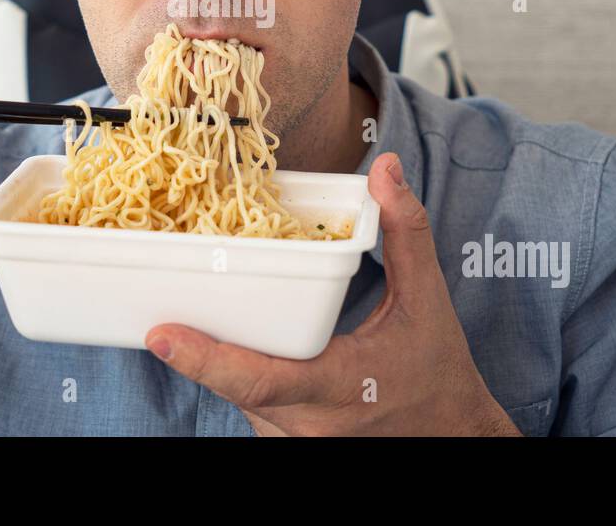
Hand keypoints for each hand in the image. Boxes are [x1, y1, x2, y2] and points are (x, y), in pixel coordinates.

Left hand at [144, 152, 521, 435]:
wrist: (454, 437)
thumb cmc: (439, 372)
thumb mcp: (426, 300)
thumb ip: (404, 233)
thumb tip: (385, 170)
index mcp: (340, 386)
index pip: (259, 380)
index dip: (205, 359)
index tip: (161, 334)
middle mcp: (309, 425)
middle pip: (235, 386)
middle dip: (204, 346)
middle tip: (170, 311)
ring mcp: (296, 442)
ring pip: (237, 399)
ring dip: (224, 361)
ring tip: (206, 324)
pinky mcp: (290, 445)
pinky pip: (250, 409)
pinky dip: (241, 377)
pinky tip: (244, 348)